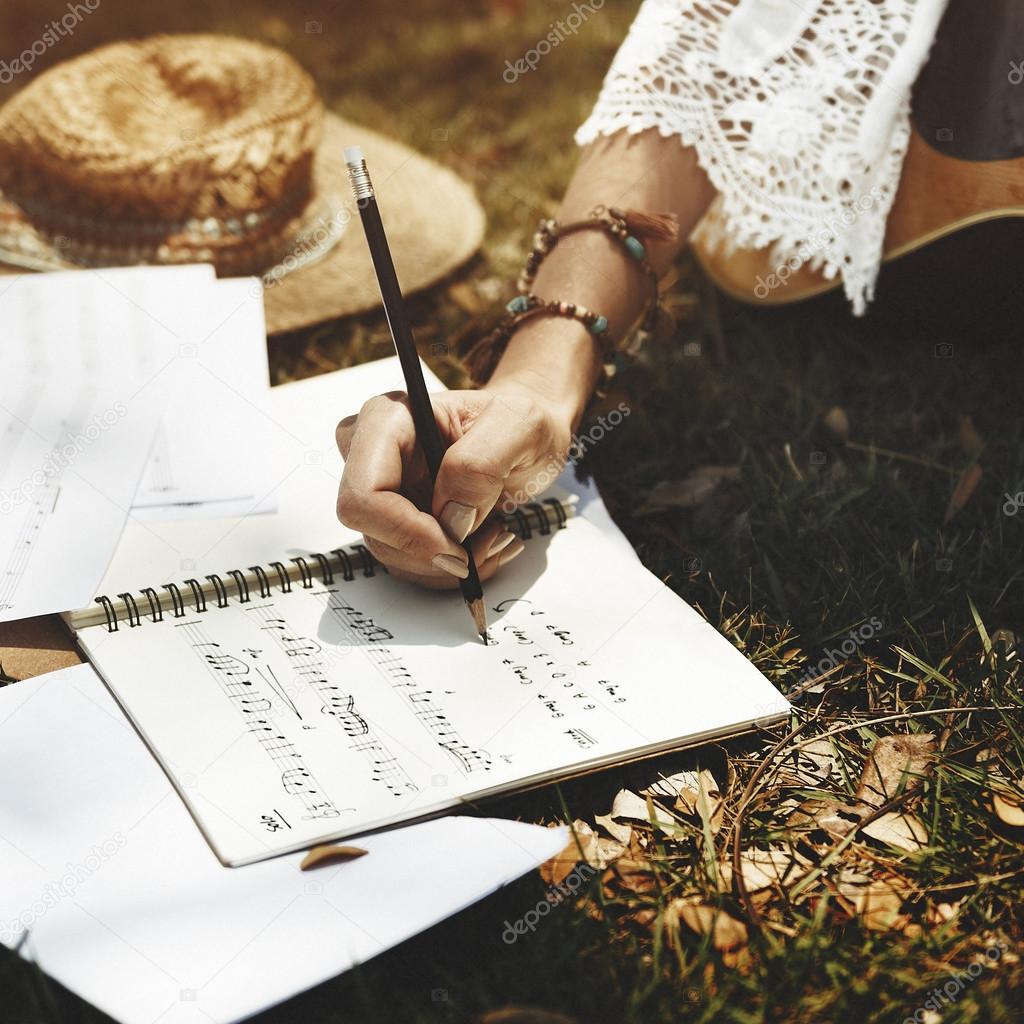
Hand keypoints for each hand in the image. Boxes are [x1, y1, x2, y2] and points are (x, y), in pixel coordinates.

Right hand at [335, 384, 572, 587]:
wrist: (528, 436)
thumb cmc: (521, 421)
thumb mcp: (521, 427)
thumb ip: (481, 464)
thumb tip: (450, 515)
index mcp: (389, 419)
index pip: (363, 496)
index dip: (406, 532)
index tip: (457, 546)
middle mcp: (373, 453)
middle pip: (374, 533)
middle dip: (435, 553)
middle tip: (491, 539)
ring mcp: (381, 489)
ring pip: (393, 555)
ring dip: (449, 562)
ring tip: (495, 533)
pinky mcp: (396, 517)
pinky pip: (411, 562)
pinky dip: (451, 565)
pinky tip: (484, 539)